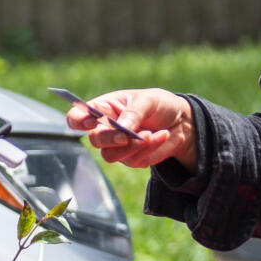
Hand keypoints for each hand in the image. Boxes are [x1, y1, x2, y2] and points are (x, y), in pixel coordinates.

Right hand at [64, 88, 197, 172]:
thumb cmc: (159, 105)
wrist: (183, 122)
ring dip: (131, 147)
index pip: (77, 117)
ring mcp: (117, 146)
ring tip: (150, 134)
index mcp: (103, 109)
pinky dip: (149, 147)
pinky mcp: (132, 159)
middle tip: (125, 135)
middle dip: (110, 138)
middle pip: (94, 140)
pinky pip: (133, 160)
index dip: (78, 120)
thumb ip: (133, 113)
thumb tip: (122, 129)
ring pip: (110, 155)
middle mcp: (106, 129)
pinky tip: (162, 135)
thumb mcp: (147, 100)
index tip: (91, 121)